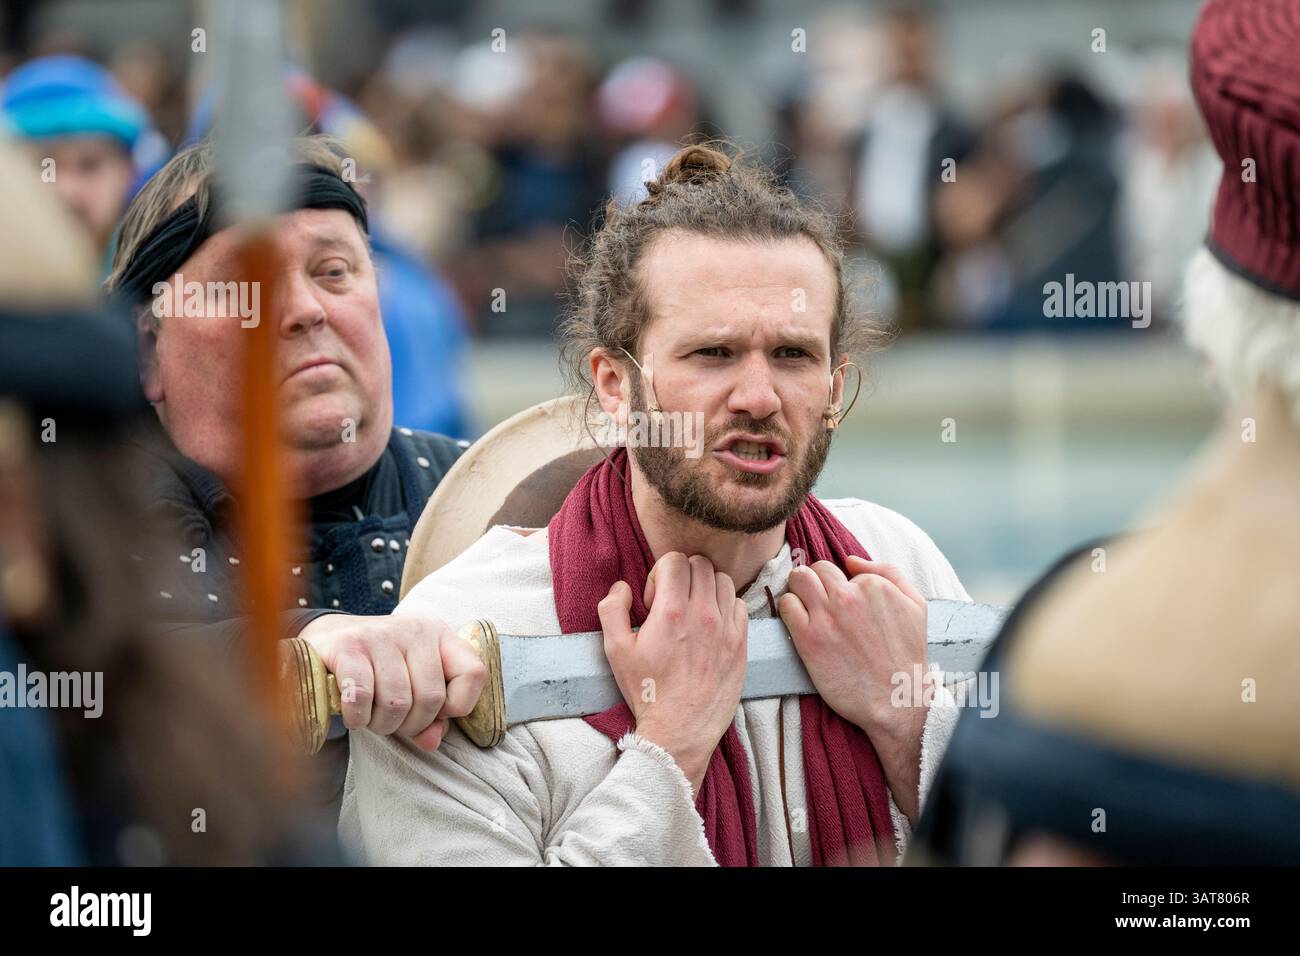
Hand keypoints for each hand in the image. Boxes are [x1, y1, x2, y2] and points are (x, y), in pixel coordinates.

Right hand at [297, 614, 485, 750]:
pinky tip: (354, 715)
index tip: (436, 712)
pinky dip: (358, 717)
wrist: (328, 639)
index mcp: (441, 635)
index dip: (458, 706)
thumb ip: (432, 715)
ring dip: (382, 724)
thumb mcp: (413, 684)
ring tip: (372, 719)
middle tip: (394, 722)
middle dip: (411, 725)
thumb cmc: (380, 669)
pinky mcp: (348, 646)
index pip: (474, 673)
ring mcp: (381, 635)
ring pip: (397, 702)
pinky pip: (362, 696)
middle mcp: (416, 630)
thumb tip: (431, 741)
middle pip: (431, 697)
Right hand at [597, 553, 747, 792]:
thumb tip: (622, 587)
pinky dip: (725, 606)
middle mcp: (703, 615)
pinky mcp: (742, 644)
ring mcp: (727, 629)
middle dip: (682, 576)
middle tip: (672, 603)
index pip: (675, 560)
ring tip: (692, 611)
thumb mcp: (615, 651)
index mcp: (671, 612)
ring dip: (705, 587)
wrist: (679, 731)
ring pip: (723, 581)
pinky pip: (739, 605)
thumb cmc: (647, 692)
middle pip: (701, 565)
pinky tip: (710, 625)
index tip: (654, 600)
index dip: (660, 573)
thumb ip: (611, 609)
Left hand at [778, 556, 928, 819]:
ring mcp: (825, 617)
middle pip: (816, 569)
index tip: (844, 603)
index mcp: (872, 585)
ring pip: (797, 579)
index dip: (841, 585)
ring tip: (807, 606)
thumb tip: (851, 561)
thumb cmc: (907, 653)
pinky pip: (786, 605)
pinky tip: (799, 622)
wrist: (896, 699)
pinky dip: (789, 608)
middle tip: (820, 601)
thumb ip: (887, 572)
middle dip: (817, 581)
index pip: (842, 569)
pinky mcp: (808, 639)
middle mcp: (847, 597)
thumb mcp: (915, 604)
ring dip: (799, 588)